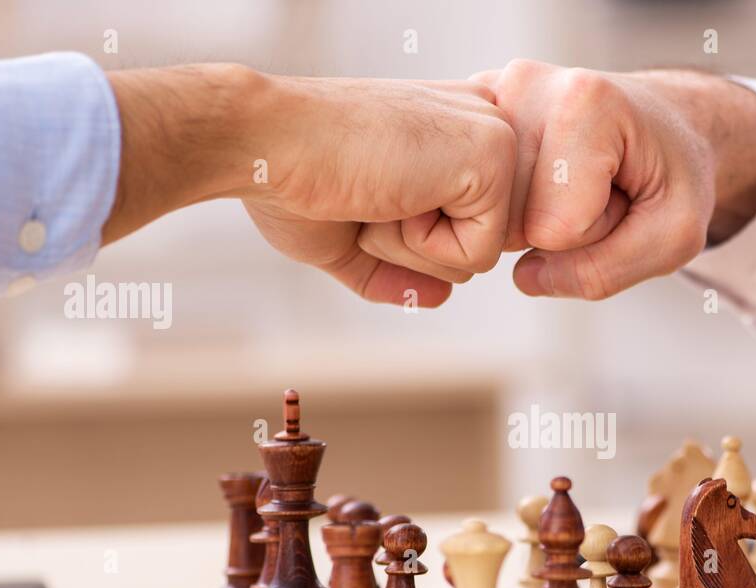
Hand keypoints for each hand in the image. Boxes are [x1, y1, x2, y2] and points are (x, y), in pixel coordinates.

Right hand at [105, 67, 515, 307]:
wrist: (262, 142)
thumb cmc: (292, 180)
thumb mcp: (348, 236)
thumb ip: (397, 267)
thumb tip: (441, 296)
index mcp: (454, 127)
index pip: (469, 226)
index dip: (411, 237)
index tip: (363, 188)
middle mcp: (481, 122)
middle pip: (481, 245)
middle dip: (414, 247)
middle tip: (367, 192)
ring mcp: (494, 135)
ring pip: (484, 254)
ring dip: (415, 246)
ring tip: (376, 189)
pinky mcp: (492, 157)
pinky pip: (479, 255)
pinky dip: (422, 245)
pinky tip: (390, 193)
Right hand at [472, 61, 755, 299]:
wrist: (668, 123)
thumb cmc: (676, 174)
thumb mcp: (673, 237)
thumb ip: (603, 271)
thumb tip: (526, 278)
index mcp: (584, 104)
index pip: (555, 229)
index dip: (594, 233)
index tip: (621, 195)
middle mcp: (525, 85)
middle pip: (513, 222)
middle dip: (559, 227)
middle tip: (599, 190)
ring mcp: (492, 93)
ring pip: (489, 213)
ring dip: (534, 214)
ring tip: (574, 180)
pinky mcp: (472, 110)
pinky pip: (475, 194)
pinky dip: (509, 200)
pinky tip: (541, 174)